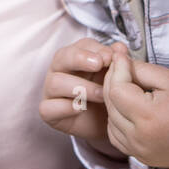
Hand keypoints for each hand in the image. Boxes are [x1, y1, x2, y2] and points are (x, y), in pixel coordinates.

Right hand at [39, 38, 123, 158]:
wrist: (103, 123)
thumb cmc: (105, 95)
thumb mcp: (115, 76)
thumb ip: (117, 61)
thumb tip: (119, 48)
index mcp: (76, 56)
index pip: (81, 45)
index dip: (96, 49)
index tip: (110, 57)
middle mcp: (60, 70)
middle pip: (62, 56)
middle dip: (80, 58)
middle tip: (99, 64)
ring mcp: (51, 91)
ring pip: (55, 82)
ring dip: (81, 87)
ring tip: (101, 95)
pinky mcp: (48, 111)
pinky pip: (48, 108)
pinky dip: (65, 108)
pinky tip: (80, 108)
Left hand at [103, 41, 168, 168]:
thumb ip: (141, 69)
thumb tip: (119, 61)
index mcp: (148, 117)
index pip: (116, 89)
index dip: (116, 69)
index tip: (122, 54)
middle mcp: (139, 139)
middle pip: (110, 105)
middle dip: (112, 81)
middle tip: (120, 63)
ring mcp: (140, 151)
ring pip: (110, 121)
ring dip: (113, 101)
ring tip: (125, 84)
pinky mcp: (143, 158)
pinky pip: (118, 137)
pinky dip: (117, 121)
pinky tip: (128, 107)